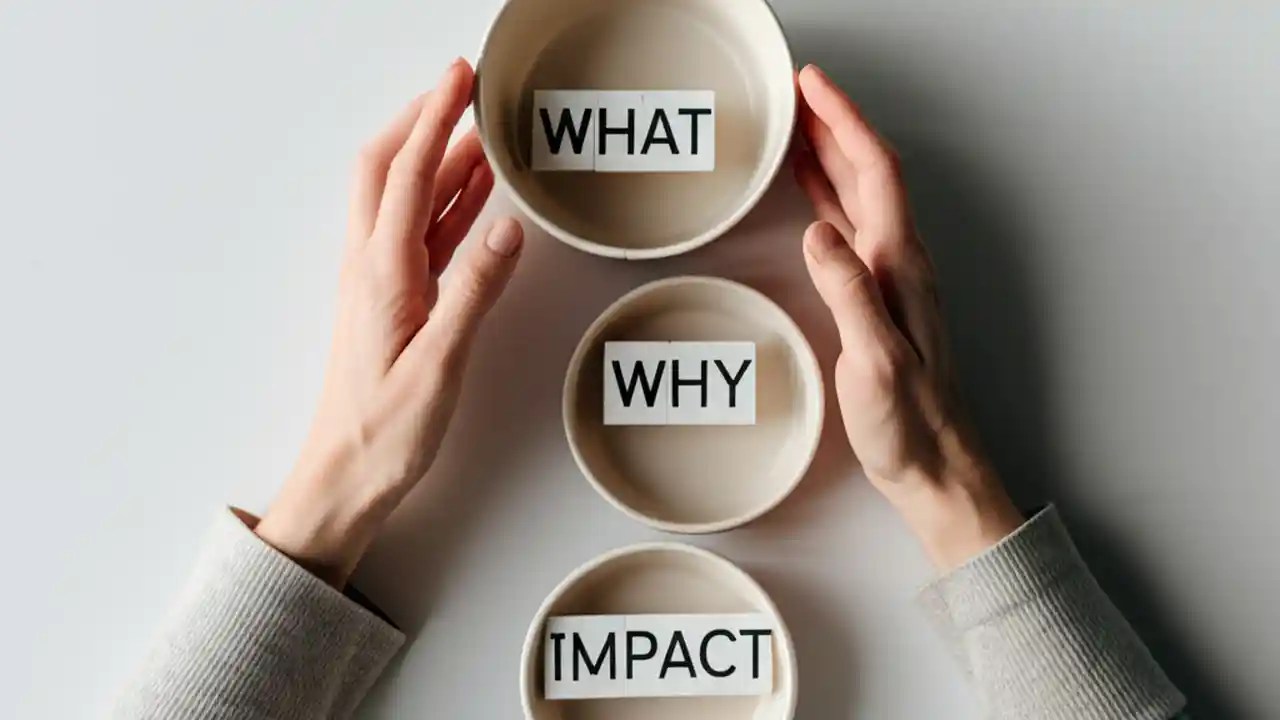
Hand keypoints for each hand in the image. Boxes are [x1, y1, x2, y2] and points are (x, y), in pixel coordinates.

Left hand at [255, 59, 523, 585]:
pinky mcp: (393, 302)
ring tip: (480, 132)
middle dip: (424, 120)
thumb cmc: (385, 432)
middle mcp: (372, 266)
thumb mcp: (439, 364)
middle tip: (463, 89)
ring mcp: (379, 282)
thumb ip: (474, 292)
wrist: (343, 477)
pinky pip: (420, 234)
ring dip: (438, 158)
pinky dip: (446, 204)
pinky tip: (473, 198)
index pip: (407, 174)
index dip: (435, 120)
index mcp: (380, 273)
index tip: (461, 80)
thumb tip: (507, 229)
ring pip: (405, 198)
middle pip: (388, 169)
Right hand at [793, 65, 1022, 570]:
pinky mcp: (877, 300)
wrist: (934, 463)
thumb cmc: (910, 422)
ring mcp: (890, 280)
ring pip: (859, 197)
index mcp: (899, 266)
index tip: (814, 86)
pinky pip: (851, 228)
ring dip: (830, 156)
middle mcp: (900, 263)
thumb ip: (850, 293)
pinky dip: (828, 198)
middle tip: (797, 93)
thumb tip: (819, 232)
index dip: (844, 122)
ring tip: (798, 128)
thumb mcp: (876, 359)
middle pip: (868, 172)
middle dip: (834, 124)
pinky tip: (812, 197)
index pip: (874, 172)